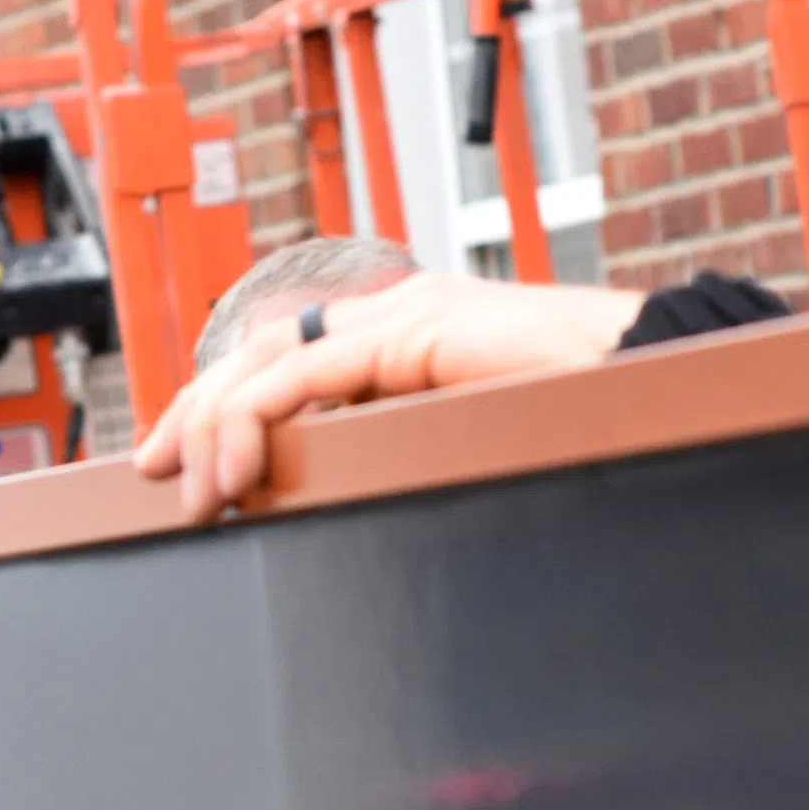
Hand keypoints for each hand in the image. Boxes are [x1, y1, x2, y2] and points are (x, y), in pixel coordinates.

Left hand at [135, 273, 645, 518]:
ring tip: (191, 490)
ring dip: (213, 426)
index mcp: (409, 336)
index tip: (186, 461)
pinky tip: (236, 468)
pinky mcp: (412, 332)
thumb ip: (410, 452)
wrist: (652, 386)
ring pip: (269, 361)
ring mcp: (403, 315)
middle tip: (155, 472)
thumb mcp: (468, 442)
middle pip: (262, 352)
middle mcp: (397, 314)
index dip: (226, 404)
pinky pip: (306, 375)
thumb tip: (354, 495)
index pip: (290, 359)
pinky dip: (255, 420)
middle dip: (195, 412)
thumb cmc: (584, 422)